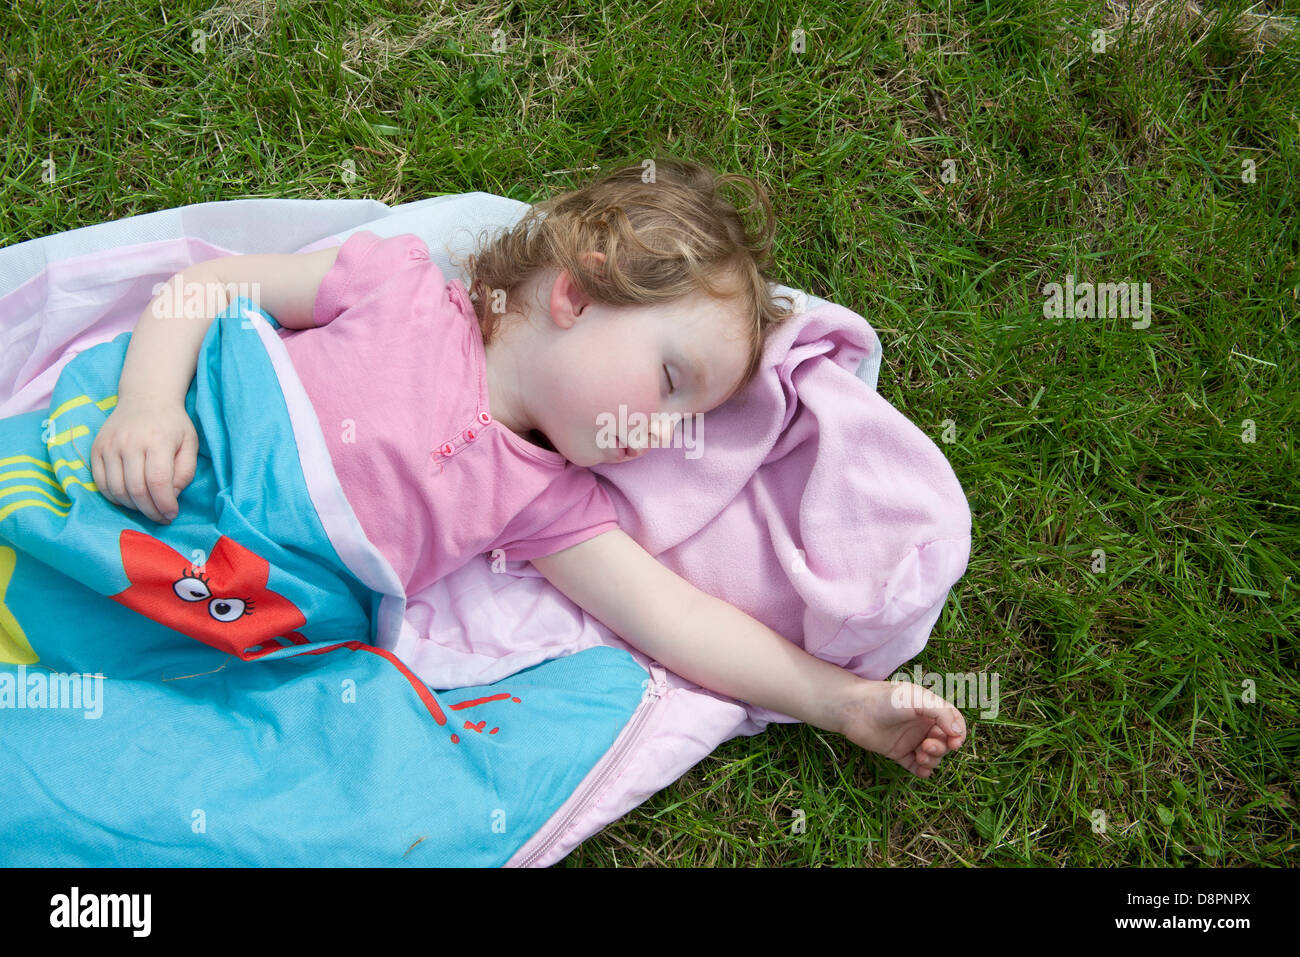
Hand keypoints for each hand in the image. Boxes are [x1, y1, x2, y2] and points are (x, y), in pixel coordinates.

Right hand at [90, 395, 198, 524]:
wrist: (145, 398)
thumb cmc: (172, 423)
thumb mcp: (190, 443)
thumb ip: (185, 471)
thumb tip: (171, 496)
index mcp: (157, 440)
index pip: (157, 481)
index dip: (164, 504)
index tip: (172, 514)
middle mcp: (129, 443)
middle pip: (136, 489)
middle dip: (150, 511)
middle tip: (161, 518)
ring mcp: (109, 446)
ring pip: (116, 490)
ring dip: (133, 507)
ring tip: (147, 508)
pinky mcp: (96, 449)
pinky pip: (101, 483)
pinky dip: (115, 498)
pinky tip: (130, 499)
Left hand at [838, 679, 966, 778]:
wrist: (853, 710)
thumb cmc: (885, 699)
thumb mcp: (917, 700)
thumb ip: (941, 713)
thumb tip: (959, 732)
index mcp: (930, 708)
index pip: (954, 722)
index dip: (959, 734)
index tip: (954, 743)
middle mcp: (922, 724)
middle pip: (945, 742)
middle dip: (941, 748)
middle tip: (927, 747)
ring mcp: (911, 739)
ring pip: (932, 756)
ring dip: (932, 760)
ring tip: (920, 756)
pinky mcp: (898, 752)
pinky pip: (916, 766)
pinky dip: (922, 771)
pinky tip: (920, 771)